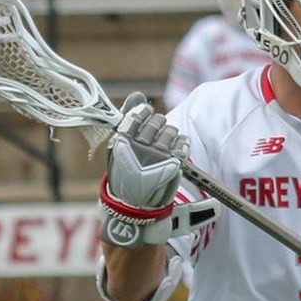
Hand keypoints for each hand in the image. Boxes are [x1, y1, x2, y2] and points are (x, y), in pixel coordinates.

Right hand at [101, 93, 186, 245]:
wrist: (134, 206)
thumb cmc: (124, 173)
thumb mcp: (118, 147)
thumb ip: (127, 118)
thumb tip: (138, 95)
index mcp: (123, 141)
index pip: (139, 114)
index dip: (144, 113)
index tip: (145, 116)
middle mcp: (140, 147)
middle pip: (158, 121)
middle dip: (158, 125)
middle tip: (154, 136)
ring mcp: (158, 156)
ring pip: (171, 130)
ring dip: (169, 135)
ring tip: (163, 146)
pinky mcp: (174, 164)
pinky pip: (183, 143)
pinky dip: (181, 144)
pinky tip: (174, 151)